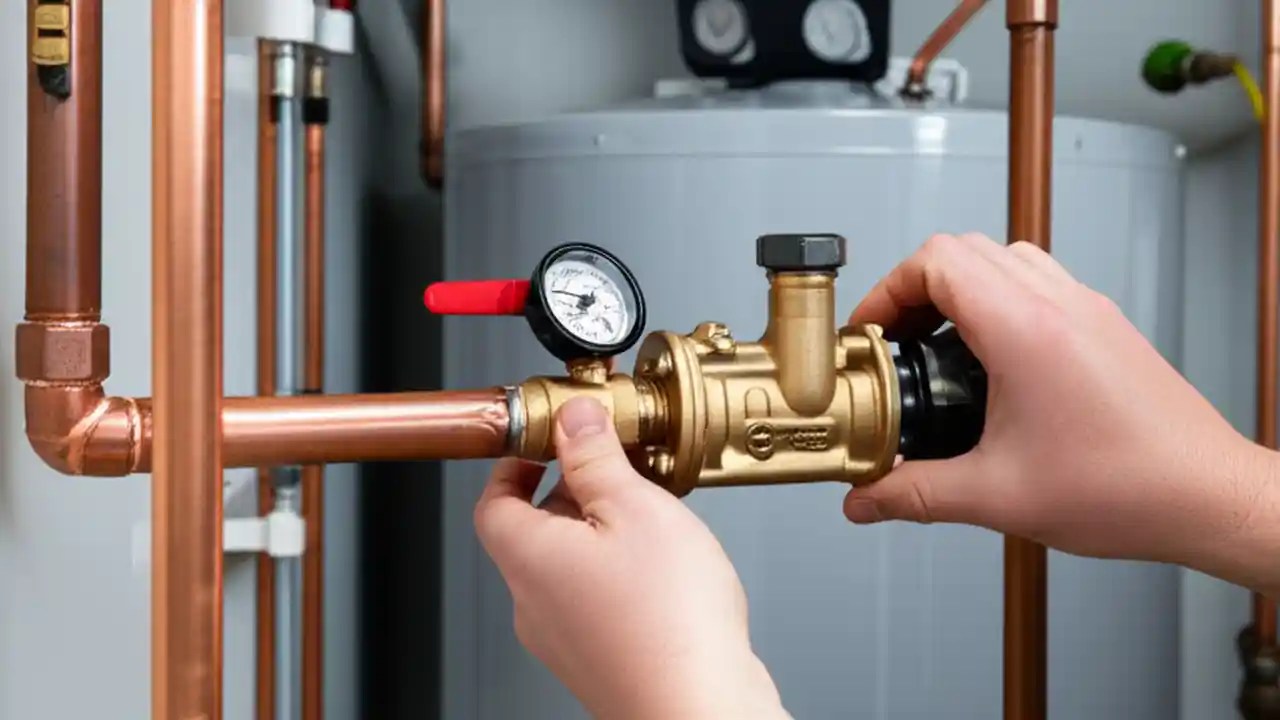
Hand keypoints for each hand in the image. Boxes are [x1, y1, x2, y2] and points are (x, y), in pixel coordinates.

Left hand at [474, 396, 789, 719]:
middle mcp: (534, 603)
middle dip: (576, 491)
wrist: (698, 709)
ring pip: (570, 565)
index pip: (493, 500)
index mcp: (528, 557)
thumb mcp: (636, 507)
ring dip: (604, 532)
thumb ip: (598, 458)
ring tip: (653, 517)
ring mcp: (565, 639)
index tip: (548, 441)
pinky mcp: (599, 659)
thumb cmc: (668, 624)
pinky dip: (622, 572)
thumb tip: (573, 419)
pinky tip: (667, 568)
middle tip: (619, 468)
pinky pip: (597, 600)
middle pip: (535, 530)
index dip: (516, 464)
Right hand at [844, 234, 1279, 587]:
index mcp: (1026, 329)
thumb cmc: (1128, 487)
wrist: (1206, 496)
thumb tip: (867, 497)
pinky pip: (1036, 282)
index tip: (870, 332)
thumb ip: (916, 494)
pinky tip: (986, 362)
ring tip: (933, 345)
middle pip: (962, 250)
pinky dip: (996, 302)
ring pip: (1001, 258)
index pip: (935, 262)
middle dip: (913, 289)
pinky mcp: (1103, 326)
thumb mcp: (997, 496)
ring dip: (957, 290)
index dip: (887, 290)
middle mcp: (1059, 304)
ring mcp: (1086, 309)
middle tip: (893, 340)